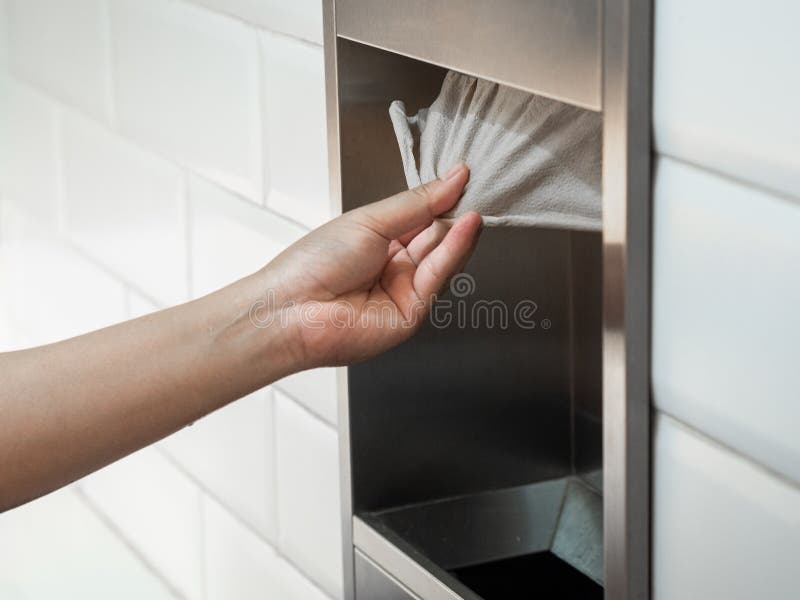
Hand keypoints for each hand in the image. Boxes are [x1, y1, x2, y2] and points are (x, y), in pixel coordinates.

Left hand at [259, 162, 480, 367]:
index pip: (422, 217)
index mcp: (379, 242)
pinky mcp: (413, 312)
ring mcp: (405, 291)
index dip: (443, 199)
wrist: (292, 308)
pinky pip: (439, 276)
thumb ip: (417, 203)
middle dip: (454, 214)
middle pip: (437, 238)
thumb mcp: (370, 220)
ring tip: (473, 207)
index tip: (464, 177)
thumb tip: (452, 178)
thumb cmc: (314, 264)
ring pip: (443, 257)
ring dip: (460, 231)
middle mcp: (394, 267)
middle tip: (473, 191)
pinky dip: (455, 250)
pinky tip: (466, 226)